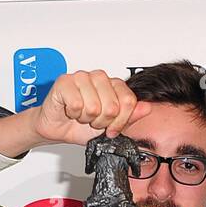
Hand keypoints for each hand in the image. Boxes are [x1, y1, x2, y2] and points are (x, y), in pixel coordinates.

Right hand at [31, 69, 151, 145]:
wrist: (58, 129)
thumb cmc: (81, 125)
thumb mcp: (110, 127)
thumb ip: (130, 117)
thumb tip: (147, 108)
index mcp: (113, 84)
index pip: (128, 101)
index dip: (120, 121)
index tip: (112, 129)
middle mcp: (99, 77)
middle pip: (112, 106)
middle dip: (101, 122)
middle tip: (92, 120)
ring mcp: (81, 77)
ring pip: (94, 106)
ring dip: (85, 118)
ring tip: (80, 115)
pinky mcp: (64, 82)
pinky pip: (76, 104)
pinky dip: (73, 114)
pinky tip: (70, 111)